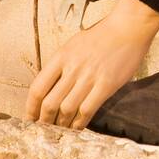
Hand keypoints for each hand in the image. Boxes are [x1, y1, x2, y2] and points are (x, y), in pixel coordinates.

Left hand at [25, 0, 158, 128]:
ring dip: (61, 124)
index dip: (31, 107)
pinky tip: (77, 127)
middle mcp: (72, 67)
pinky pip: (87, 110)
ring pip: (67, 109)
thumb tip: (50, 89)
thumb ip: (61, 65)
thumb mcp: (73, 45)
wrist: (128, 28)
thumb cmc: (101, 36)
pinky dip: (79, 123)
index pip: (37, 88)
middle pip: (50, 103)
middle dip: (44, 121)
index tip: (30, 117)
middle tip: (44, 129)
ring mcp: (89, 77)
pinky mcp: (106, 85)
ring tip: (60, 131)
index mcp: (61, 56)